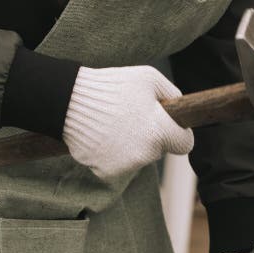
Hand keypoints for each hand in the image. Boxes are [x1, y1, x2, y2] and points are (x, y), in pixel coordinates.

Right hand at [62, 66, 192, 178]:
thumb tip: (181, 108)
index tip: (171, 128)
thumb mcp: (149, 78)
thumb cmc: (112, 86)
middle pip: (159, 150)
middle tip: (131, 118)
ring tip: (113, 125)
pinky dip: (113, 154)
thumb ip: (172, 94)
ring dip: (132, 146)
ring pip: (139, 158)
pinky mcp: (108, 173)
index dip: (179, 134)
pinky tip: (102, 136)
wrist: (69, 102)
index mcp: (159, 131)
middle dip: (152, 137)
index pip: (184, 144)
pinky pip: (119, 165)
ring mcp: (126, 166)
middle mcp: (146, 153)